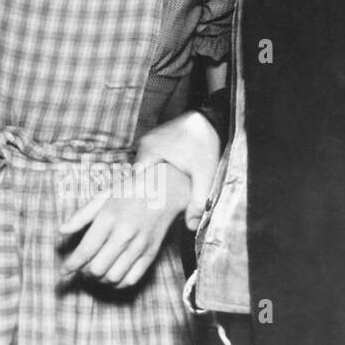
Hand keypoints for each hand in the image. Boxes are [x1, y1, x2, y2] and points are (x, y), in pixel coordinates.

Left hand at [57, 162, 188, 288]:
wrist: (165, 190)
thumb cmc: (129, 191)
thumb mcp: (102, 197)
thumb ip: (80, 216)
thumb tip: (61, 231)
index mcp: (109, 218)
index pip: (86, 250)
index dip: (71, 264)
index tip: (62, 271)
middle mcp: (124, 234)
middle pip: (98, 268)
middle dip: (84, 272)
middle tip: (81, 266)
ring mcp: (139, 246)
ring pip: (113, 277)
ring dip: (100, 278)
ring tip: (96, 270)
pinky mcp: (151, 254)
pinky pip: (132, 279)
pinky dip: (118, 283)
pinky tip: (112, 274)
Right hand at [134, 110, 220, 229]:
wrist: (210, 117)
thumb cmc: (205, 143)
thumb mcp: (204, 175)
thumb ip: (197, 201)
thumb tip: (191, 227)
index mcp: (148, 152)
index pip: (133, 181)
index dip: (137, 197)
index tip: (140, 212)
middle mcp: (143, 145)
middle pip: (137, 175)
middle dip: (144, 191)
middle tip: (149, 209)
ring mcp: (148, 141)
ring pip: (144, 168)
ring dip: (150, 181)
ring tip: (157, 198)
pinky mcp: (156, 140)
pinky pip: (150, 160)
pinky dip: (155, 172)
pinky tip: (164, 182)